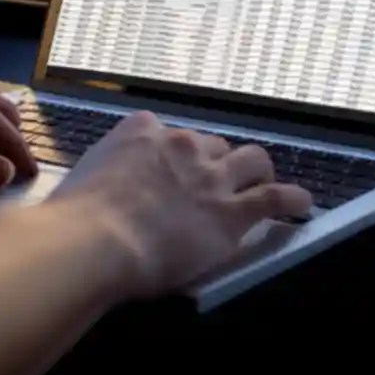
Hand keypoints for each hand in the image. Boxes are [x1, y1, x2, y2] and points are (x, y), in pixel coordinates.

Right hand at [50, 111, 311, 298]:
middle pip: (212, 145)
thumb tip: (88, 195)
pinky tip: (301, 204)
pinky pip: (275, 197)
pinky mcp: (232, 212)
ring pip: (251, 160)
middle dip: (214, 163)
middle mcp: (181, 145)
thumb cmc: (74, 220)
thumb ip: (98, 176)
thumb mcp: (79, 180)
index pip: (167, 133)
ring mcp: (210, 177)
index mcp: (140, 131)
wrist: (95, 242)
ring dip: (257, 171)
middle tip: (211, 187)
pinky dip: (292, 199)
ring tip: (262, 184)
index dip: (174, 154)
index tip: (171, 170)